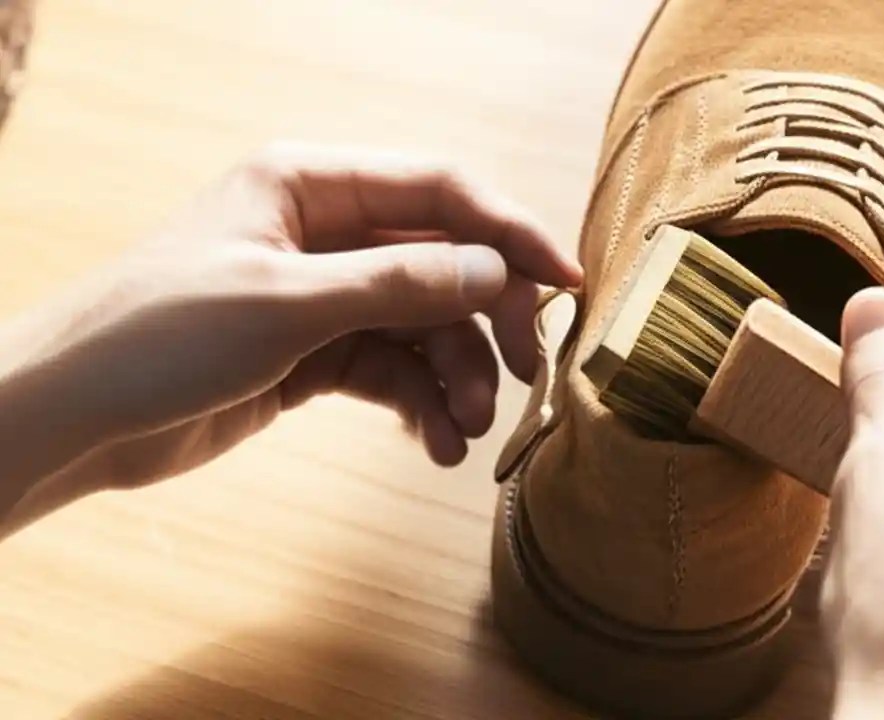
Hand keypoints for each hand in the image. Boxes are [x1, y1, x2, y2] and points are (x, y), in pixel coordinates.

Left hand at [0, 143, 580, 532]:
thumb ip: (396, 284)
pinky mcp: (315, 355)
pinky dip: (421, 403)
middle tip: (522, 376)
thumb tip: (495, 271)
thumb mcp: (285, 303)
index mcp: (311, 186)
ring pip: (424, 326)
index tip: (566, 282)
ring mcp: (323, 296)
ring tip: (464, 432)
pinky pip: (393, 370)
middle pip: (442, 263)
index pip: (439, 191)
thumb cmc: (155, 335)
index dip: (509, 231)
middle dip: (486, 321)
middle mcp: (325, 233)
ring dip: (455, 377)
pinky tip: (435, 442)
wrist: (74, 417)